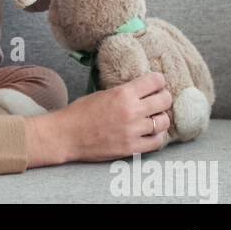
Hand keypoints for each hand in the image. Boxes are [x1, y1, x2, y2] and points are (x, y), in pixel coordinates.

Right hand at [24, 71, 171, 166]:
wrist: (66, 135)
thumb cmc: (79, 113)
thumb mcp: (102, 93)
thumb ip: (123, 93)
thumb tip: (141, 91)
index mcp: (123, 93)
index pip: (155, 81)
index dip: (158, 81)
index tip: (157, 84)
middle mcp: (132, 111)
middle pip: (164, 100)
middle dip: (163, 98)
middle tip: (159, 100)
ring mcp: (133, 131)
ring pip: (164, 122)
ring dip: (160, 118)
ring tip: (154, 118)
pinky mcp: (132, 148)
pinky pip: (157, 142)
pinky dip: (158, 136)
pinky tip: (151, 133)